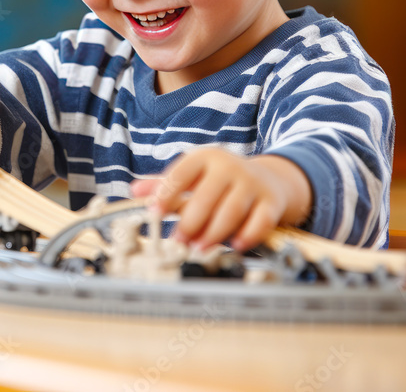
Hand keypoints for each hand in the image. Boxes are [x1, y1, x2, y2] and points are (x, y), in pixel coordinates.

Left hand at [131, 147, 310, 250]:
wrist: (269, 179)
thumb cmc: (221, 181)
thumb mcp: (193, 177)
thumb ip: (165, 185)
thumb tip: (135, 190)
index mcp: (205, 157)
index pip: (181, 174)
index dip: (165, 194)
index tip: (153, 214)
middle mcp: (229, 166)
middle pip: (205, 197)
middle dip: (189, 223)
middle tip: (178, 241)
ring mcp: (252, 183)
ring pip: (230, 211)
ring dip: (213, 234)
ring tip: (199, 248)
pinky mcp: (271, 201)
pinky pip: (259, 222)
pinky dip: (247, 236)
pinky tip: (234, 246)